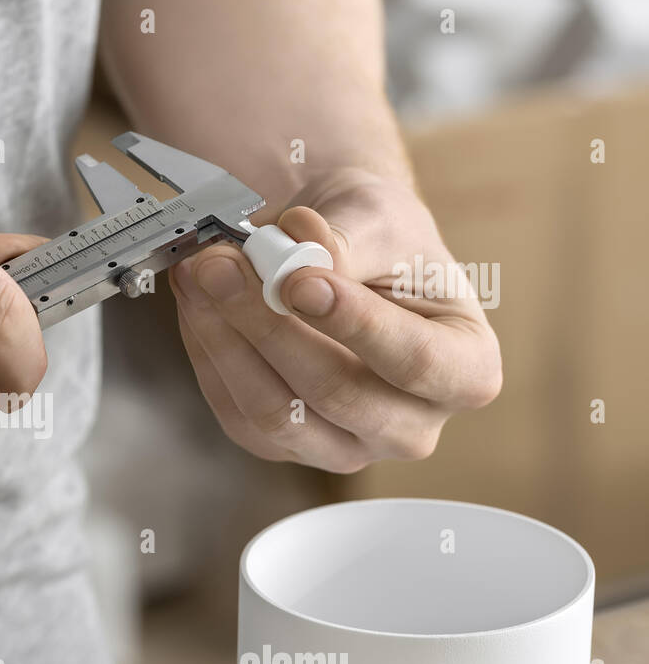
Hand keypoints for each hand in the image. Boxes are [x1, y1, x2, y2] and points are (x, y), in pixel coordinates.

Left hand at [170, 167, 501, 473]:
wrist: (343, 253)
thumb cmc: (381, 239)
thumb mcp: (379, 217)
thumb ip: (345, 239)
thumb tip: (297, 255)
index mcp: (466, 370)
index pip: (414, 361)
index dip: (355, 324)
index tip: (300, 278)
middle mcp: (411, 425)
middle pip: (334, 394)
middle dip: (267, 325)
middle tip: (219, 264)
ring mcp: (345, 446)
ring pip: (275, 413)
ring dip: (225, 339)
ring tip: (199, 273)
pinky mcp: (284, 445)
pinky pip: (236, 413)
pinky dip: (209, 354)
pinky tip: (197, 304)